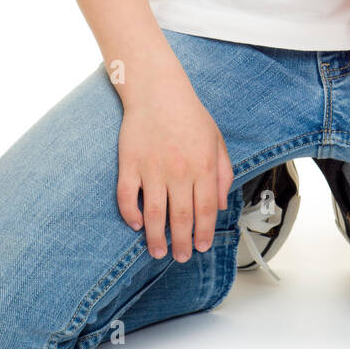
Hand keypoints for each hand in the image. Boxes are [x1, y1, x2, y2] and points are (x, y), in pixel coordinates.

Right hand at [115, 60, 233, 261]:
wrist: (158, 91)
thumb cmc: (190, 115)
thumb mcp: (217, 141)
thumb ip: (223, 173)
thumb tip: (221, 205)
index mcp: (202, 166)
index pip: (205, 210)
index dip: (203, 233)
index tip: (201, 247)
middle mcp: (178, 171)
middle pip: (181, 217)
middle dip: (182, 243)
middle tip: (180, 258)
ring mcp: (151, 169)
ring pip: (153, 213)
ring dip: (156, 238)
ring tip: (158, 252)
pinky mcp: (129, 164)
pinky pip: (126, 197)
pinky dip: (129, 214)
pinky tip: (136, 225)